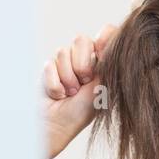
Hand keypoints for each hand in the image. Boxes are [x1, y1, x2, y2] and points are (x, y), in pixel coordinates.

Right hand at [41, 24, 116, 158]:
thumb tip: (110, 38)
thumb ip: (107, 62)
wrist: (57, 126)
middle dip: (81, 64)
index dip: (102, 38)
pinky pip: (50, 65)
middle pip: (81, 39)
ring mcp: (64, 62)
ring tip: (69, 93)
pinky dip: (54, 85)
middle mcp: (83, 58)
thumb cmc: (82, 112)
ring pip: (63, 52)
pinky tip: (57, 95)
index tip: (101, 52)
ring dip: (67, 78)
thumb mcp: (101, 86)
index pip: (105, 33)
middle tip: (83, 84)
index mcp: (100, 61)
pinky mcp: (48, 68)